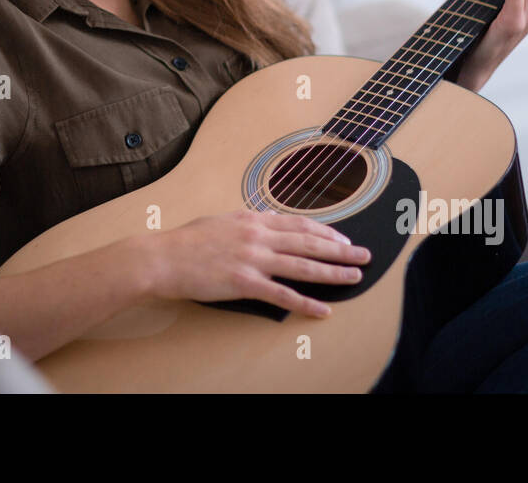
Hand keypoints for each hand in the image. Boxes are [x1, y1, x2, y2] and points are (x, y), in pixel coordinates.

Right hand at [139, 210, 371, 316]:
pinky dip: (306, 303)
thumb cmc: (187, 241)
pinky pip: (283, 294)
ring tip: (354, 277)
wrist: (163, 257)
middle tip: (364, 255)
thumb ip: (248, 222)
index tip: (343, 238)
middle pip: (309, 243)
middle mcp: (258, 236)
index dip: (326, 232)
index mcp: (253, 219)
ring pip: (303, 266)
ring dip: (333, 272)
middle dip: (341, 249)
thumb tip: (267, 220)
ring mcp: (253, 259)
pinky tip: (323, 309)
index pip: (299, 224)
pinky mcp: (245, 282)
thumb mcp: (222, 221)